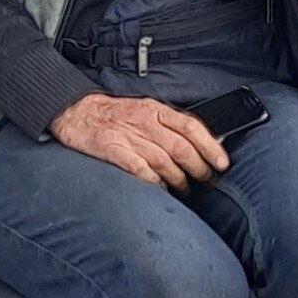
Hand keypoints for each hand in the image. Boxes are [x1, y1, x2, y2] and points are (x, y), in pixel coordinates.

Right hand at [49, 92, 229, 189]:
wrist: (75, 112)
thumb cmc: (114, 115)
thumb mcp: (144, 110)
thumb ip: (167, 125)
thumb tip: (198, 145)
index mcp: (154, 109)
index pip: (191, 127)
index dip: (211, 146)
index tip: (222, 163)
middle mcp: (144, 122)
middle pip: (181, 148)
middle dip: (199, 168)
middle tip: (206, 180)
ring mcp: (128, 137)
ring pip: (164, 163)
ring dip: (179, 180)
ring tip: (184, 188)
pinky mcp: (113, 150)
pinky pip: (140, 170)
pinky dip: (153, 182)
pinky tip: (160, 188)